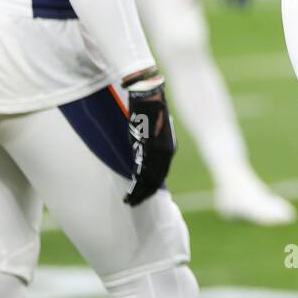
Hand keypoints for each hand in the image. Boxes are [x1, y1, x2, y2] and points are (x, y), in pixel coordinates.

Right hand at [123, 71, 176, 205]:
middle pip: (157, 179)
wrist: (148, 94)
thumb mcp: (151, 129)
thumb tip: (141, 152)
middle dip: (146, 193)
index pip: (161, 172)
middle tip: (135, 203)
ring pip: (150, 180)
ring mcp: (158, 151)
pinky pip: (142, 174)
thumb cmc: (148, 108)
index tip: (144, 193)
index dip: (152, 185)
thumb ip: (148, 143)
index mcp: (168, 147)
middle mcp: (166, 152)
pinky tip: (129, 194)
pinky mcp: (149, 149)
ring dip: (139, 193)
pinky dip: (136, 187)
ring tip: (129, 202)